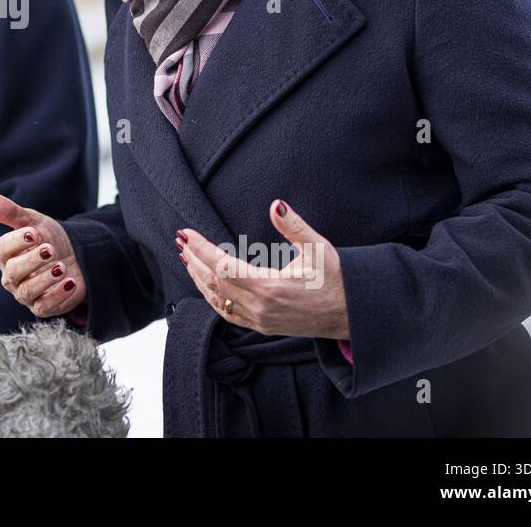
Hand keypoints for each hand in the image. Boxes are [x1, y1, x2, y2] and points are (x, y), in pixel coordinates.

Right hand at [0, 192, 84, 317]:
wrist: (76, 255)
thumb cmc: (49, 238)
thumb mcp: (33, 221)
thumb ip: (10, 212)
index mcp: (6, 255)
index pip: (3, 249)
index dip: (17, 242)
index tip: (34, 233)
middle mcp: (11, 276)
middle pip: (13, 272)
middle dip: (32, 260)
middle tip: (50, 249)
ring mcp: (25, 294)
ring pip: (27, 291)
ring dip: (45, 278)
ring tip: (62, 266)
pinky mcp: (42, 307)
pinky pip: (44, 306)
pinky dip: (58, 295)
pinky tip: (71, 282)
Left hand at [176, 199, 348, 338]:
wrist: (351, 316)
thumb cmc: (337, 281)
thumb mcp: (319, 249)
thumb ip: (294, 227)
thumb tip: (276, 204)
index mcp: (270, 287)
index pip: (222, 266)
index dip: (201, 249)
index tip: (186, 233)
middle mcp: (260, 307)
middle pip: (213, 282)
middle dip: (193, 259)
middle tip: (180, 240)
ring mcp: (259, 320)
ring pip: (216, 300)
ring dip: (198, 278)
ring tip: (185, 257)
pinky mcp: (262, 326)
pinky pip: (227, 313)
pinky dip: (210, 297)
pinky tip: (204, 284)